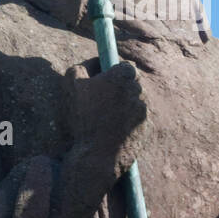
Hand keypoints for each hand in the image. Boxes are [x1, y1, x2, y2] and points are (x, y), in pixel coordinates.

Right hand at [66, 58, 147, 177]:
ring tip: (104, 116)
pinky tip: (110, 129)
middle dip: (118, 86)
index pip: (123, 65)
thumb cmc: (83, 116)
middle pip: (131, 82)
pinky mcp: (146, 127)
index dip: (111, 70)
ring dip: (122, 103)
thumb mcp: (72, 82)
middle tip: (101, 97)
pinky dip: (126, 120)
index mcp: (125, 75)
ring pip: (133, 100)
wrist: (98, 155)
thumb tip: (93, 62)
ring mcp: (144, 109)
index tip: (101, 77)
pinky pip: (135, 118)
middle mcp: (140, 89)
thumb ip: (83, 65)